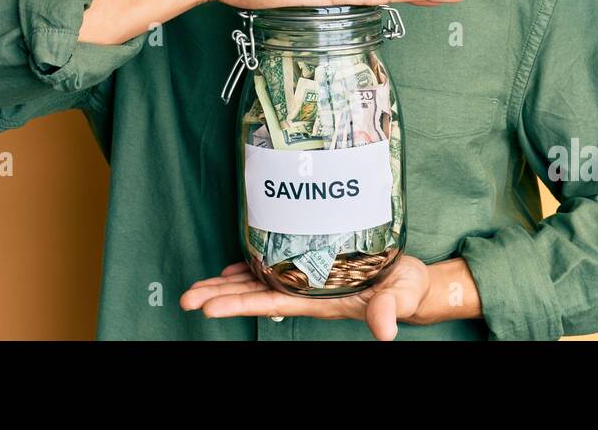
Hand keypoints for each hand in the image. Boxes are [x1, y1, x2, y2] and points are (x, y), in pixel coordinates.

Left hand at [179, 255, 432, 340]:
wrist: (410, 282)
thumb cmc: (405, 289)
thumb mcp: (400, 297)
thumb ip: (388, 312)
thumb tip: (384, 332)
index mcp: (319, 299)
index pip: (270, 303)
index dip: (238, 305)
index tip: (207, 308)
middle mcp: (306, 291)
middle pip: (253, 295)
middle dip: (220, 295)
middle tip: (186, 297)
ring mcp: (307, 280)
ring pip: (257, 283)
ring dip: (227, 284)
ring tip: (197, 286)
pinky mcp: (312, 266)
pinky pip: (273, 269)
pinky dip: (250, 268)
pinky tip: (233, 267)